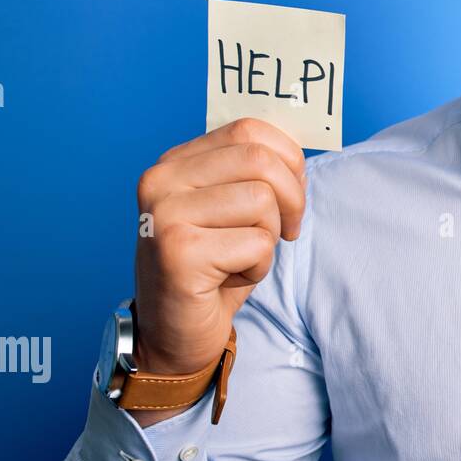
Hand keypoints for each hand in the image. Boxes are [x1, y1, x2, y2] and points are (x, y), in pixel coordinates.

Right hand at [133, 118, 305, 381]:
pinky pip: (256, 244)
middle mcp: (161, 180)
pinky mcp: (177, 252)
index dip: (288, 159)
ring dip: (269, 238)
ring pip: (262, 201)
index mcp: (175, 162)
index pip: (249, 129)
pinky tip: (228, 278)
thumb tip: (299, 147)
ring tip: (241, 258)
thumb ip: (252, 172)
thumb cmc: (214, 268)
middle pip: (261, 160)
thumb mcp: (232, 208)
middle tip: (285, 230)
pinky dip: (258, 267)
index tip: (290, 194)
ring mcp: (164, 214)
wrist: (175, 332)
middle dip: (292, 198)